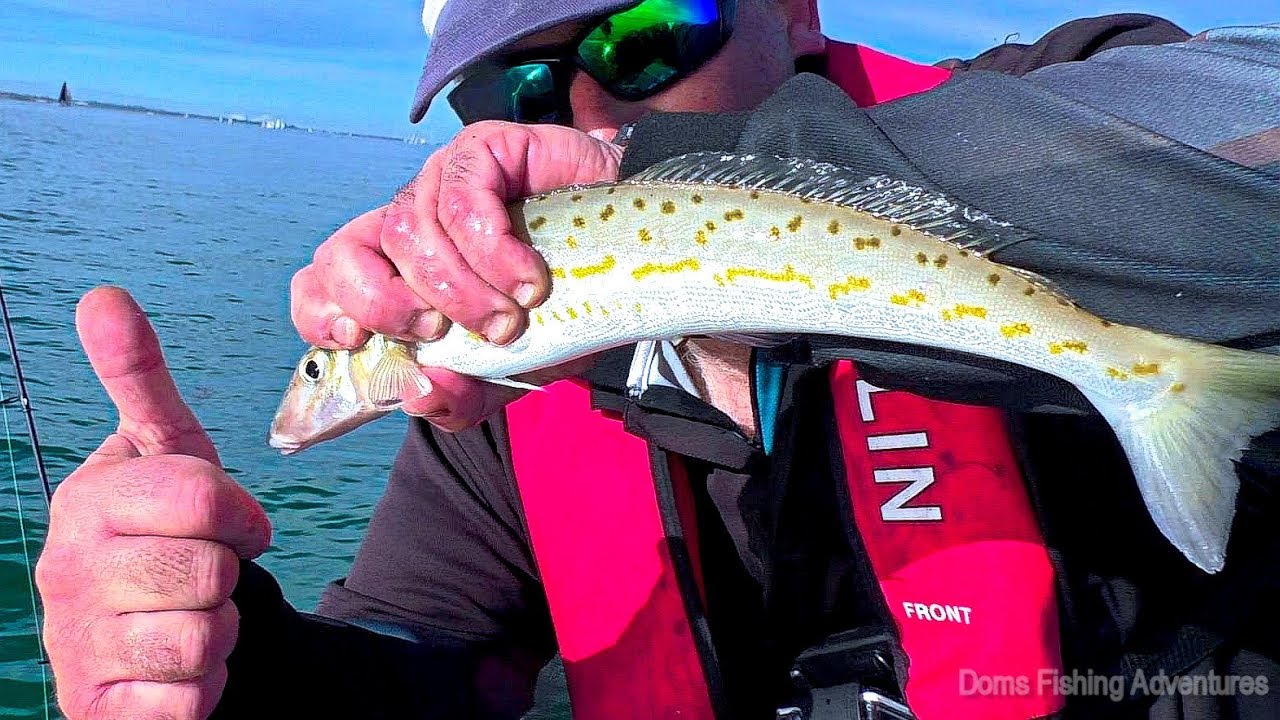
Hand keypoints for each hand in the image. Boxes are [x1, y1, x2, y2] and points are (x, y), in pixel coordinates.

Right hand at [35, 287, 271, 719]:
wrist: (154, 634)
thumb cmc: (168, 533)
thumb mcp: (168, 453)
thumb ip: (140, 380)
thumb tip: (103, 296)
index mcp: (87, 501)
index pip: (203, 497)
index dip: (242, 515)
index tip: (235, 526)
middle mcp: (65, 572)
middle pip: (208, 571)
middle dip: (228, 576)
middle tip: (204, 575)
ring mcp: (75, 645)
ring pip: (203, 637)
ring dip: (219, 632)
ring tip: (189, 617)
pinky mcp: (98, 709)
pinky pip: (189, 699)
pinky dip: (203, 687)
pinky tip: (174, 668)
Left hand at [290, 121, 622, 429]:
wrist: (635, 261)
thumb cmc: (563, 313)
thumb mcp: (507, 376)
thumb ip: (459, 398)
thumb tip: (419, 392)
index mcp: (397, 273)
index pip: (319, 284)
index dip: (320, 312)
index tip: (357, 341)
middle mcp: (409, 222)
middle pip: (342, 253)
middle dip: (388, 308)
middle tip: (444, 332)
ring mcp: (440, 181)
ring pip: (408, 233)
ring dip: (460, 291)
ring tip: (512, 316)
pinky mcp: (482, 150)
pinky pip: (461, 199)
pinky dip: (492, 251)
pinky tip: (528, 279)